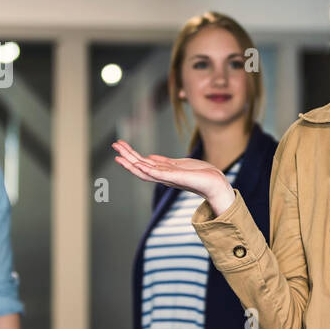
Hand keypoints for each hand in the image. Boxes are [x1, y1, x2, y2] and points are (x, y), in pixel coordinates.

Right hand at [112, 140, 233, 212]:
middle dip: (127, 156)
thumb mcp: (179, 165)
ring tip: (119, 155)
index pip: (142, 163)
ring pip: (146, 171)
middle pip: (140, 166)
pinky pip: (160, 174)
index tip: (120, 146)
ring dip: (132, 163)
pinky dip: (149, 170)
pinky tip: (140, 165)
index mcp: (163, 171)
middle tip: (114, 145)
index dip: (130, 155)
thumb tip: (151, 157)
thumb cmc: (199, 174)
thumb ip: (164, 162)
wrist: (215, 183)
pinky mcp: (178, 178)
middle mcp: (163, 176)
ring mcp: (170, 177)